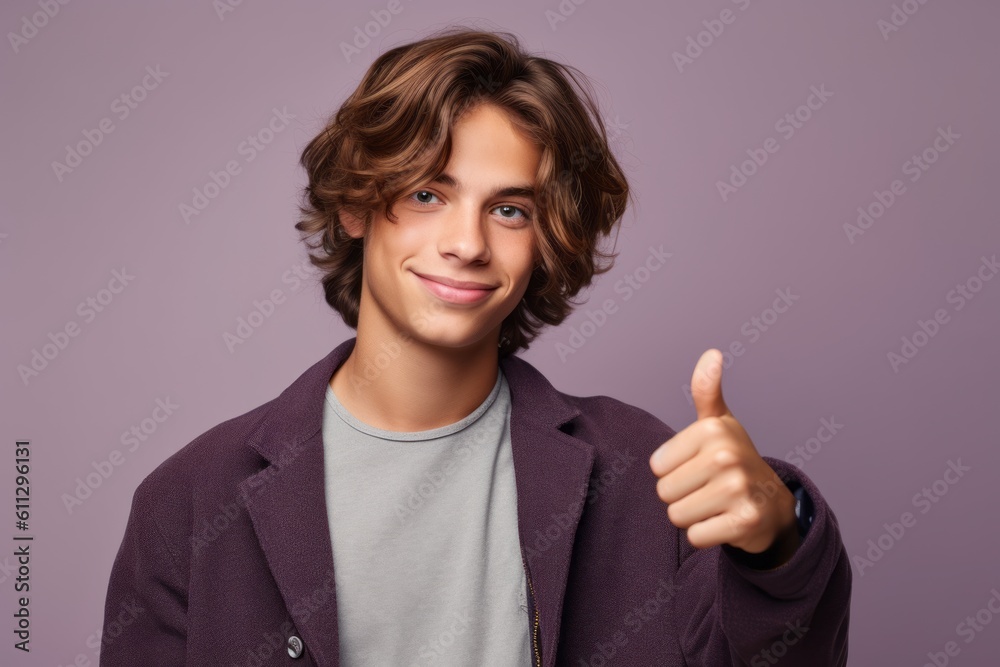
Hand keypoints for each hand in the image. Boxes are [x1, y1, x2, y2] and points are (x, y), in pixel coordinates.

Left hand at [649, 349, 798, 558]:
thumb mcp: (718, 423)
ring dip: (692, 516)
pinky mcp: (745, 521)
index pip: (656, 467)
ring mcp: (738, 489)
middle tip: (707, 489)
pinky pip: (695, 537)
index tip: (698, 467)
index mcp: (712, 430)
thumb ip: (706, 390)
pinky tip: (724, 522)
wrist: (773, 503)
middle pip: (664, 492)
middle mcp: (726, 456)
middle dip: (681, 496)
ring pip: (677, 515)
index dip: (673, 471)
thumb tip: (712, 354)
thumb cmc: (733, 459)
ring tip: (715, 504)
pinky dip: (705, 535)